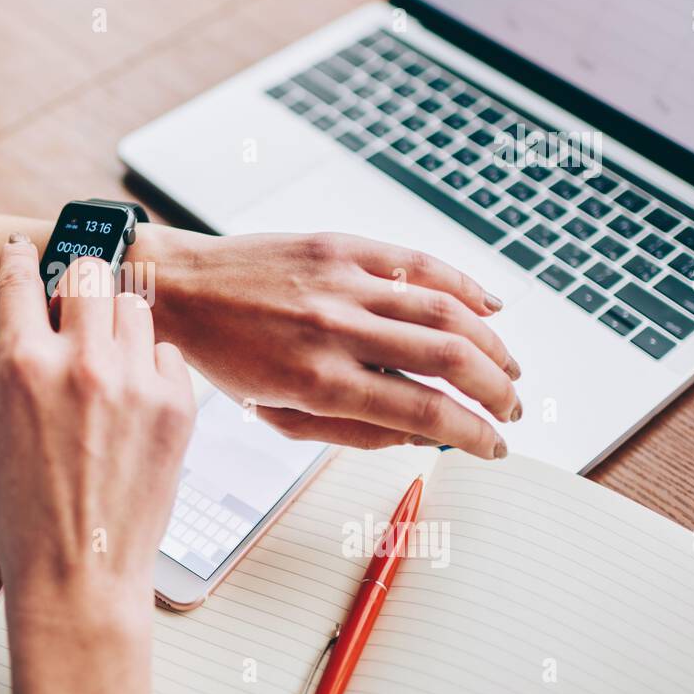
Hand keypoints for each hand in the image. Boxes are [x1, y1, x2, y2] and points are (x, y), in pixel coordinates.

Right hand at [0, 236, 195, 693]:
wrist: (80, 570)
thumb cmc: (20, 508)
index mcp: (25, 365)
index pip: (21, 278)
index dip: (17, 260)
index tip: (21, 253)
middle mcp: (85, 363)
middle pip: (87, 273)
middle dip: (72, 284)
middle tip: (68, 311)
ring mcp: (137, 382)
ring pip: (132, 305)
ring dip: (112, 321)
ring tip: (100, 361)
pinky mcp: (178, 405)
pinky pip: (167, 351)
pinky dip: (148, 364)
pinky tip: (129, 398)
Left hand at [136, 228, 519, 458]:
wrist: (181, 289)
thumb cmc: (225, 359)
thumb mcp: (277, 416)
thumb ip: (353, 431)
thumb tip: (424, 435)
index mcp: (318, 381)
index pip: (424, 412)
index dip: (473, 434)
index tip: (494, 447)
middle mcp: (336, 329)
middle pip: (451, 359)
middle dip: (498, 391)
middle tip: (512, 410)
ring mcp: (341, 282)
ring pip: (447, 309)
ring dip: (493, 343)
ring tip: (510, 368)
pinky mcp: (341, 246)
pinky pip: (418, 263)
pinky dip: (464, 283)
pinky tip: (489, 307)